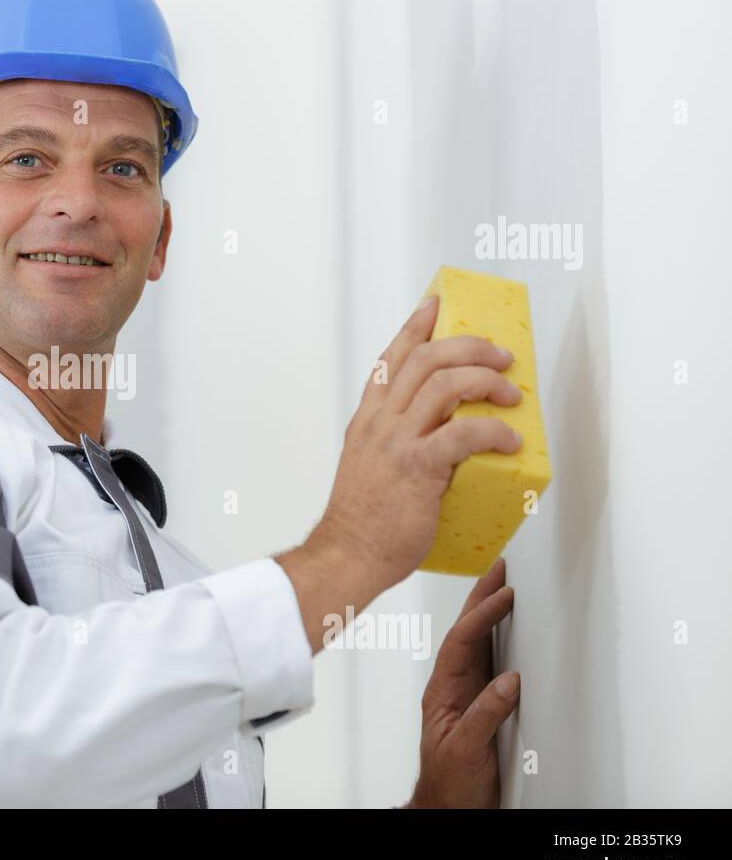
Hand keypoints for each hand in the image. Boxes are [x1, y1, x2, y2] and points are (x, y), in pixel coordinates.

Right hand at [316, 294, 523, 591]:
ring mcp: (397, 442)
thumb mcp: (368, 467)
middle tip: (499, 356)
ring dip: (486, 381)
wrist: (348, 553)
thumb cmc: (363, 521)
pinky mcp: (419, 467)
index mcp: (367, 420)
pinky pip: (463, 433)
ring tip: (510, 393)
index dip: (414, 327)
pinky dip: (493, 430)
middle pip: (425, 359)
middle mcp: (380, 423)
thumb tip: (441, 438)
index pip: (391, 358)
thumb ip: (395, 444)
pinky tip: (509, 441)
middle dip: (469, 347)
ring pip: (445, 384)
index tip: (434, 306)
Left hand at [406, 557, 519, 807]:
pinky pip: (494, 664)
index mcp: (443, 691)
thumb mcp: (466, 749)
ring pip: (480, 644)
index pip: (462, 642)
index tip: (503, 594)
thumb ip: (485, 714)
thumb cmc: (450, 782)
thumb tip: (509, 680)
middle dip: (481, 598)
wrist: (450, 807)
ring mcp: (468, 694)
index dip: (482, 615)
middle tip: (499, 567)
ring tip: (503, 584)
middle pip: (467, 632)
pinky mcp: (485, 705)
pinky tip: (513, 628)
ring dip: (490, 614)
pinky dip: (503, 641)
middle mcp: (454, 686)